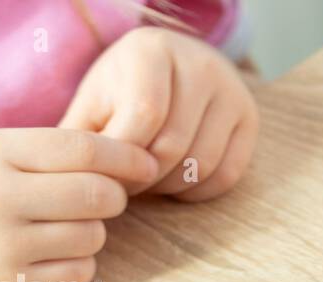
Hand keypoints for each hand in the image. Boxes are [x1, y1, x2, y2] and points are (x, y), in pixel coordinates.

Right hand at [0, 128, 157, 281]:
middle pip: (101, 195)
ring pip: (94, 237)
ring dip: (89, 237)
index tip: (146, 167)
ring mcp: (5, 244)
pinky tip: (47, 263)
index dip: (127, 158)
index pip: (84, 149)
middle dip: (111, 200)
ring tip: (55, 235)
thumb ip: (35, 158)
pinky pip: (80, 275)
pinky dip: (75, 269)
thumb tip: (117, 164)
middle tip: (98, 205)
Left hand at [60, 27, 259, 201]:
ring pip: (201, 164)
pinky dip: (198, 191)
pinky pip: (227, 174)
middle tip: (128, 185)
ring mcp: (232, 91)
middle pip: (173, 145)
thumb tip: (72, 181)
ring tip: (150, 183)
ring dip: (170, 187)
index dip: (124, 158)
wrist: (173, 70)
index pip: (144, 116)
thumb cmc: (124, 91)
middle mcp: (200, 64)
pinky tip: (177, 184)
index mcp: (152, 50)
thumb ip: (80, 138)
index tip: (109, 174)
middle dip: (145, 177)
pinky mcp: (250, 118)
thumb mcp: (95, 103)